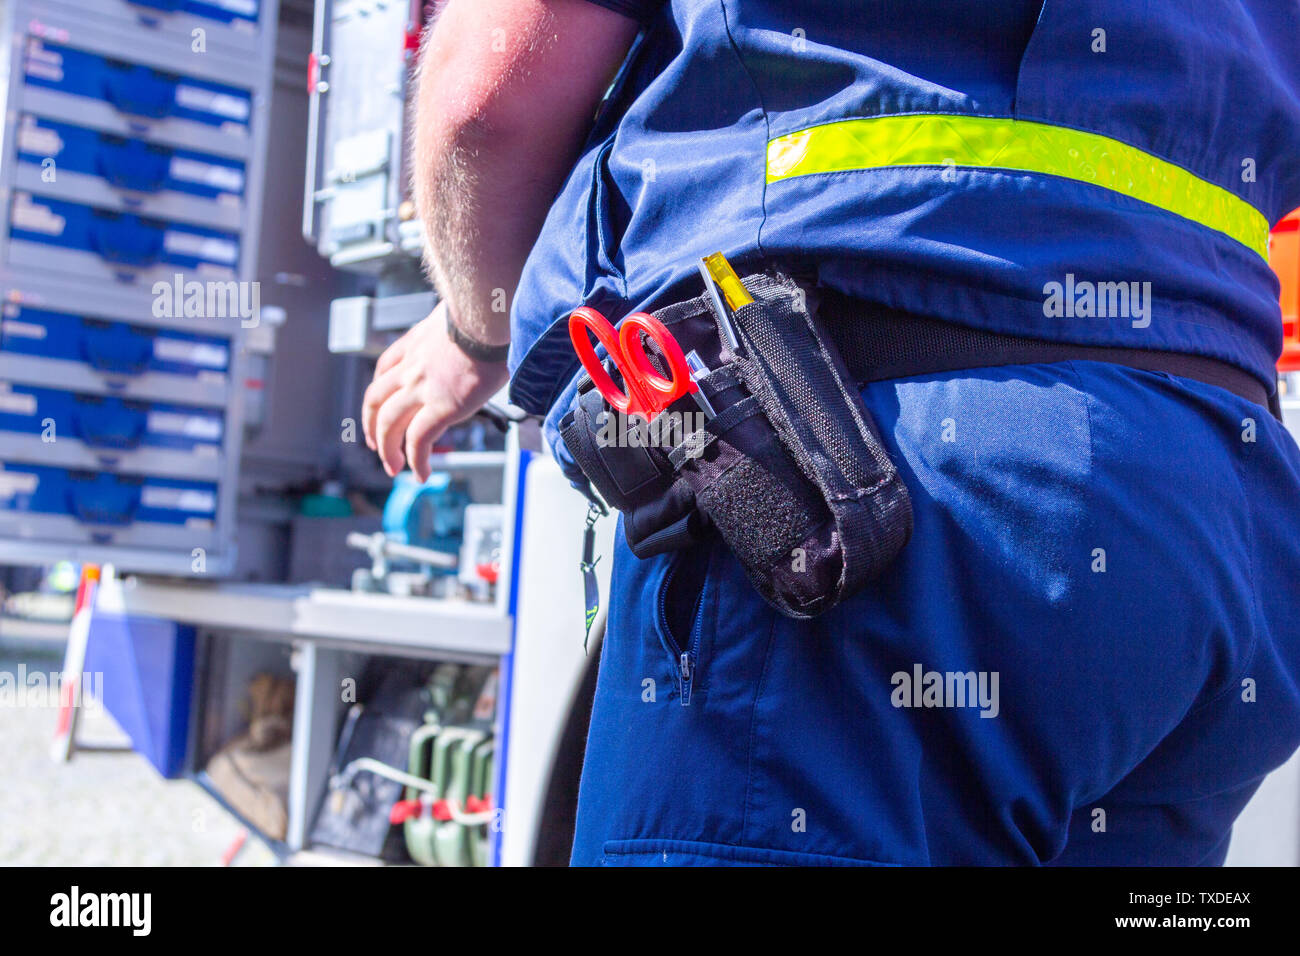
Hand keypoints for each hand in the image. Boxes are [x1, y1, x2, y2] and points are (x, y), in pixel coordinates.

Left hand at [361, 302, 508, 480]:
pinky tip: (420, 473)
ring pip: (389, 424)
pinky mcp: (440, 407)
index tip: (378, 408)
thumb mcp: (459, 314)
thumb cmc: (483, 312)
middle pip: (377, 401)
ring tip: (393, 467)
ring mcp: (421, 388)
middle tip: (377, 446)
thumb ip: (459, 327)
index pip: (384, 369)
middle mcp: (410, 367)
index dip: (378, 394)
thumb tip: (480, 328)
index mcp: (414, 343)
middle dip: (372, 427)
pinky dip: (416, 460)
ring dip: (387, 450)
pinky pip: (418, 440)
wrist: (486, 316)